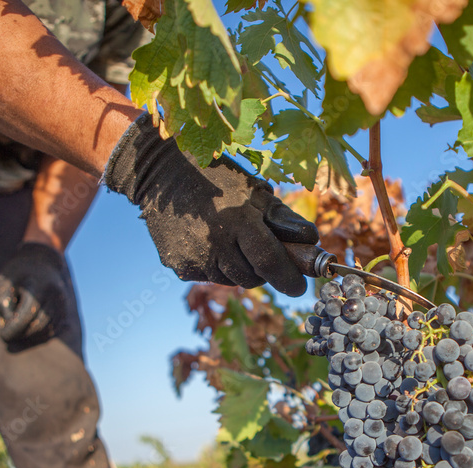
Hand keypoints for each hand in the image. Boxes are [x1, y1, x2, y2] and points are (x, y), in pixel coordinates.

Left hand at [0, 242, 69, 345]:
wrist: (43, 262)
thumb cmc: (18, 273)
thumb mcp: (4, 281)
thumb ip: (3, 303)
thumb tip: (9, 325)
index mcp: (38, 285)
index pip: (27, 314)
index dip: (14, 329)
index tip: (3, 335)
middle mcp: (54, 294)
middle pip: (39, 325)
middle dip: (22, 335)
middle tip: (8, 336)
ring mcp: (62, 303)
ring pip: (47, 330)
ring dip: (31, 337)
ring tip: (17, 334)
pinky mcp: (65, 310)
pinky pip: (53, 329)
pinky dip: (40, 335)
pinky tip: (27, 332)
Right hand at [103, 114, 318, 296]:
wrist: (161, 173)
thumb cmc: (218, 178)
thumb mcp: (255, 190)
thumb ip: (284, 217)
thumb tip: (311, 240)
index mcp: (238, 220)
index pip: (270, 261)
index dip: (288, 279)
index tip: (299, 288)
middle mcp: (215, 243)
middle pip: (252, 278)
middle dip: (265, 273)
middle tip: (264, 256)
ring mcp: (195, 257)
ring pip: (232, 281)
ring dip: (241, 270)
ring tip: (235, 243)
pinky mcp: (179, 265)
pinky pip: (210, 277)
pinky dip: (218, 267)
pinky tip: (211, 243)